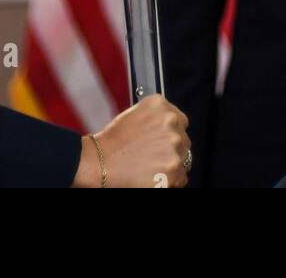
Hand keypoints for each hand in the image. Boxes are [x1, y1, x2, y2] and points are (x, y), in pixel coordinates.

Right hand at [73, 94, 189, 187]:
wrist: (101, 162)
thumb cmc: (113, 142)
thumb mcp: (135, 115)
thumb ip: (156, 118)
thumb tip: (169, 127)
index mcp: (160, 105)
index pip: (180, 121)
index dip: (171, 133)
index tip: (163, 141)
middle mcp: (170, 121)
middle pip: (183, 140)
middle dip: (171, 149)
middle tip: (152, 156)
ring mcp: (174, 144)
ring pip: (183, 159)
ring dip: (171, 164)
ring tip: (150, 166)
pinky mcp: (173, 167)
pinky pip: (181, 177)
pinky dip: (171, 180)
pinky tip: (153, 176)